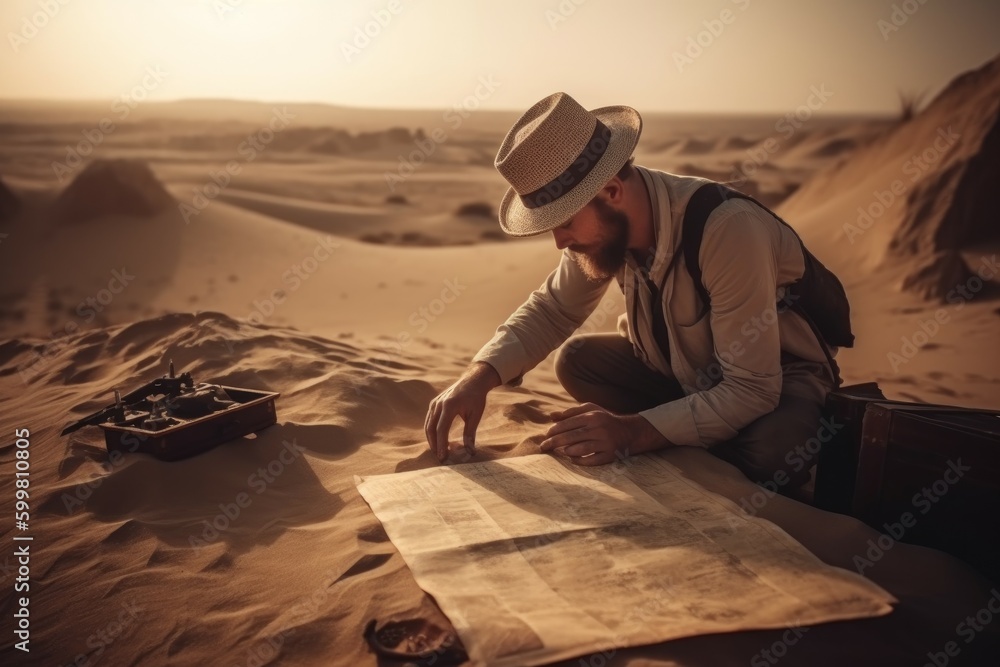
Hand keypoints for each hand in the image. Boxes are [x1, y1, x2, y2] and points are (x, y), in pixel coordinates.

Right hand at [425, 362, 500, 462]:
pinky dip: (432, 431)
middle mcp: (439, 404)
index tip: (442, 457)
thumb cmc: (476, 398)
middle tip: (440, 458)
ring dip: (431, 439)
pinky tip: (438, 440)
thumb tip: (470, 452)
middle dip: (434, 444)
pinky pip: (429, 420)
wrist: (473, 381)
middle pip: (431, 428)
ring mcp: (435, 403)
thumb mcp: (475, 415)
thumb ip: (470, 433)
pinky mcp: (434, 403)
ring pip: (428, 425)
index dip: (441, 444)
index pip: (441, 429)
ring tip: (438, 451)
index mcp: (449, 406)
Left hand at [540, 402, 667, 465]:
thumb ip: (571, 412)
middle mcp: (598, 429)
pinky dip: (580, 461)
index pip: (568, 424)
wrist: (629, 432)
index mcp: (592, 417)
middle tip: (543, 447)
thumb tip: (551, 416)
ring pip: (581, 449)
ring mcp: (605, 443)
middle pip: (571, 437)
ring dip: (567, 451)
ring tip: (560, 452)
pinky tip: (572, 459)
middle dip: (554, 442)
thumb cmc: (604, 420)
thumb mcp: (590, 410)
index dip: (554, 430)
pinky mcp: (610, 455)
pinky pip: (591, 460)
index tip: (546, 435)